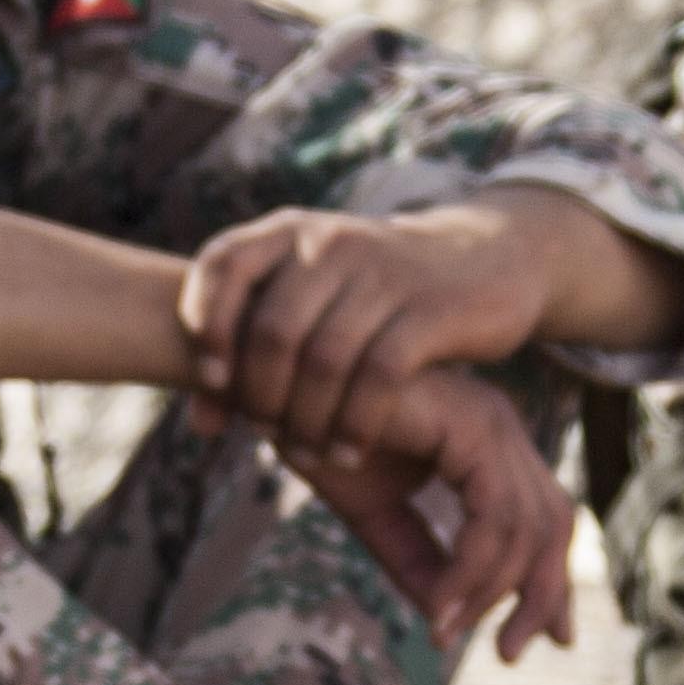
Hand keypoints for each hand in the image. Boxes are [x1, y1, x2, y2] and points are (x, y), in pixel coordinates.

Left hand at [176, 201, 558, 460]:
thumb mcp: (315, 294)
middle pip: (273, 330)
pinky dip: (356, 424)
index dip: (206, 326)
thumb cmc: (376, 293)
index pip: (223, 264)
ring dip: (307, 420)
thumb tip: (200, 423)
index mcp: (291, 230)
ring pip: (325, 359)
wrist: (483, 259)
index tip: (214, 382)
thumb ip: (254, 344)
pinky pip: (379, 376)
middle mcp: (333, 243)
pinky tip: (348, 453)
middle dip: (261, 394)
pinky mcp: (431, 310)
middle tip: (267, 433)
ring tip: (307, 454)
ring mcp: (384, 274)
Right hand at [282, 363, 580, 659]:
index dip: (550, 581)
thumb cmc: (316, 434)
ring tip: (445, 629)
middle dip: (543, 595)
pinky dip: (471, 570)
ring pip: (524, 527)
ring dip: (488, 592)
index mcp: (485, 441)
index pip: (545, 517)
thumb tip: (447, 621)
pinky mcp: (469, 425)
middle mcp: (498, 426)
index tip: (539, 640)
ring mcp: (488, 421)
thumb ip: (417, 559)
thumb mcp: (375, 513)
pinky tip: (440, 607)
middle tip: (510, 654)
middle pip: (553, 522)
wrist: (271, 384)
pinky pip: (493, 516)